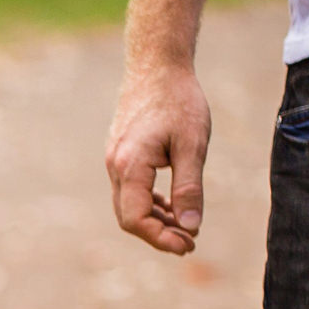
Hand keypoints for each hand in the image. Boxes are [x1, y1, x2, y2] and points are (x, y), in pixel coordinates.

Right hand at [105, 62, 210, 255]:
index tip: (189, 243)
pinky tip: (171, 206)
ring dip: (154, 220)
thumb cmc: (178, 101)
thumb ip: (189, 188)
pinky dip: (149, 203)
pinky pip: (130, 190)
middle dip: (158, 234)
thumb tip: (190, 227)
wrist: (156, 65)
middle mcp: (115, 167)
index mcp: (130, 166)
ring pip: (128, 206)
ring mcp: (114, 161)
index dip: (161, 238)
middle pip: (129, 218)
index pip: (136, 219)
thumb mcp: (193, 145)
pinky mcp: (120, 155)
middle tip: (190, 241)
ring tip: (185, 227)